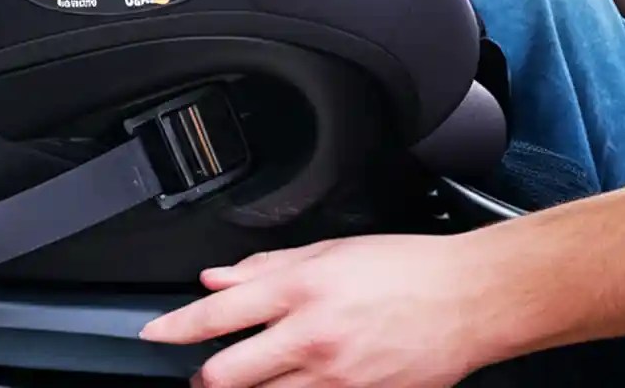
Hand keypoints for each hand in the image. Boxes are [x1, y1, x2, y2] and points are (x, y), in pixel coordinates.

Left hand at [140, 234, 503, 387]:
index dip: (174, 328)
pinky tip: (293, 385)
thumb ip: (266, 267)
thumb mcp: (328, 251)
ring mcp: (337, 377)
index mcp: (300, 291)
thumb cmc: (406, 268)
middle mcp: (312, 337)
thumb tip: (217, 279)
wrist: (470, 301)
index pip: (216, 315)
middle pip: (229, 372)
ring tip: (244, 379)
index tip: (154, 334)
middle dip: (204, 376)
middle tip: (200, 372)